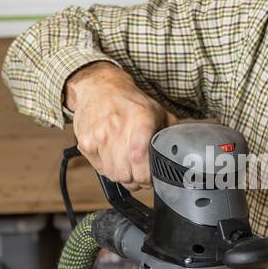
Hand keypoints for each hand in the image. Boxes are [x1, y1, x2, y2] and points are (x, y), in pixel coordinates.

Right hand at [66, 61, 177, 190]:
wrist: (98, 88)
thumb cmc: (129, 101)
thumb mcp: (156, 110)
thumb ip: (170, 131)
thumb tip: (181, 152)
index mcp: (140, 120)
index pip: (140, 159)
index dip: (147, 177)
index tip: (151, 178)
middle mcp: (116, 129)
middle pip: (126, 174)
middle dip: (137, 180)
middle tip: (140, 174)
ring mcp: (98, 137)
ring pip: (113, 175)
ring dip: (123, 176)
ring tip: (128, 166)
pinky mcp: (85, 144)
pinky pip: (100, 170)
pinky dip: (109, 169)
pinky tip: (114, 157)